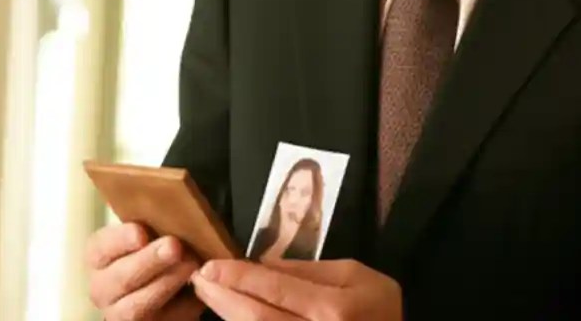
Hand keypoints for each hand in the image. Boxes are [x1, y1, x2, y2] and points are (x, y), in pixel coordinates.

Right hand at [84, 222, 204, 320]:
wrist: (168, 277)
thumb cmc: (158, 247)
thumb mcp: (151, 230)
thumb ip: (153, 221)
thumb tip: (169, 206)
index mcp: (99, 256)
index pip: (100, 246)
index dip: (120, 239)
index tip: (141, 232)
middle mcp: (102, 287)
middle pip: (119, 278)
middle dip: (148, 261)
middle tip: (174, 246)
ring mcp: (119, 313)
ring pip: (134, 307)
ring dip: (165, 284)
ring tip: (191, 266)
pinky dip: (182, 307)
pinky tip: (197, 289)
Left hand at [190, 258, 402, 320]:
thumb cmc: (380, 309)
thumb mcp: (355, 275)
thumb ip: (309, 269)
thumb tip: (263, 265)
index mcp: (332, 309)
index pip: (273, 289)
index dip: (237, 276)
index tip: (210, 265)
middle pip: (255, 318)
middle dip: (222, 296)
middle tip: (199, 278)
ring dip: (227, 314)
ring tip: (209, 293)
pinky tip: (231, 314)